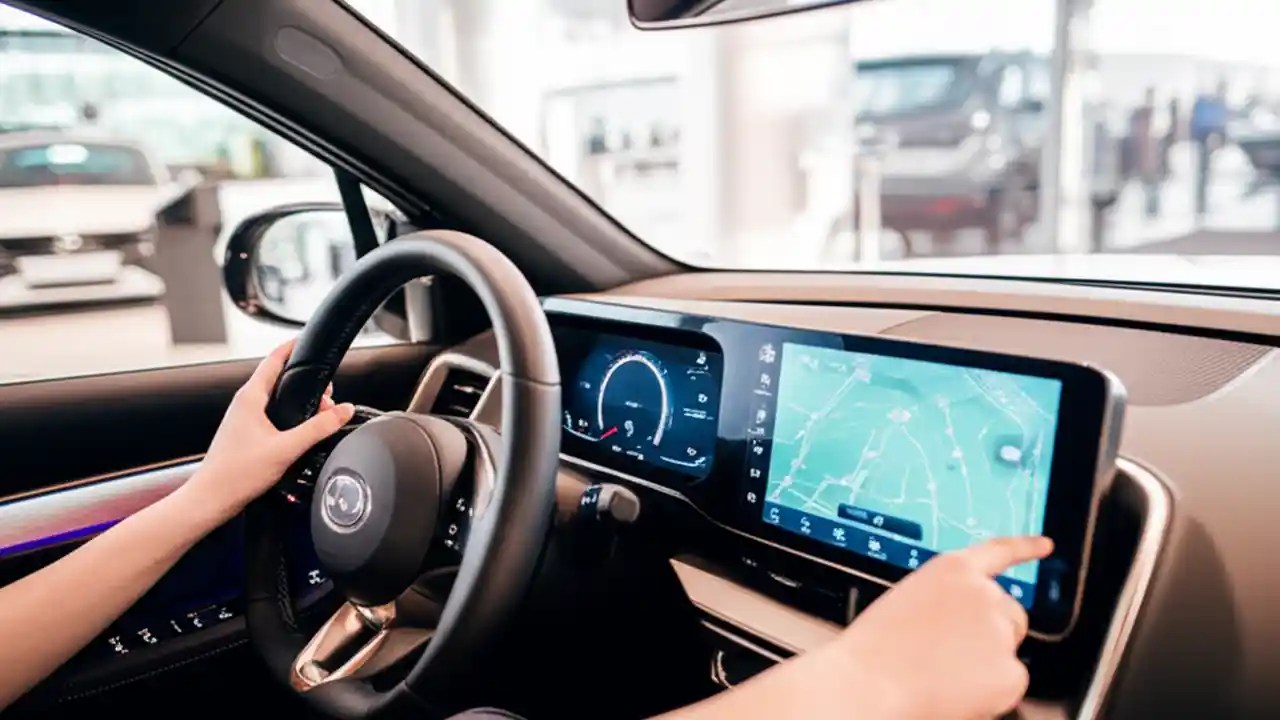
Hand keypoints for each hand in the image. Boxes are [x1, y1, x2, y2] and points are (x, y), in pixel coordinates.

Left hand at [184, 339, 354, 520]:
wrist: (213, 498)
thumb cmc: (237, 474)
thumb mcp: (287, 448)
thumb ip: (319, 428)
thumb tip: (344, 410)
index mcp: (250, 397)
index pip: (274, 359)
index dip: (294, 347)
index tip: (309, 340)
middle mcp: (245, 403)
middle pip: (279, 377)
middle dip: (306, 380)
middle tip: (328, 391)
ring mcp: (244, 417)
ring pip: (276, 396)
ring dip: (299, 399)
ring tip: (321, 411)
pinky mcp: (246, 432)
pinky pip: (272, 412)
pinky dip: (290, 413)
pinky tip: (301, 429)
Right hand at [819, 536, 1052, 719]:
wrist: (870, 684)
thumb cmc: (876, 650)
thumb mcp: (908, 602)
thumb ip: (944, 601)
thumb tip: (962, 622)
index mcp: (952, 570)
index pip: (999, 552)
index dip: (1025, 548)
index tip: (1046, 545)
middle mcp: (984, 593)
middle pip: (1011, 613)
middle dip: (994, 632)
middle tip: (955, 655)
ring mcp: (1000, 631)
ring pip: (1008, 649)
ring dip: (988, 661)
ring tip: (944, 674)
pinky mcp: (1010, 671)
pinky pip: (1010, 683)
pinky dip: (990, 693)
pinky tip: (956, 692)